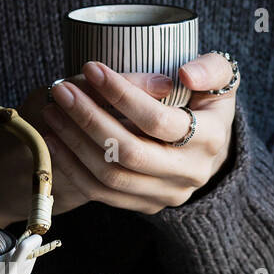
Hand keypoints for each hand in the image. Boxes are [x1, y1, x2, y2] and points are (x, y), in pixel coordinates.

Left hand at [35, 53, 238, 214]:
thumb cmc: (205, 102)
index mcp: (211, 138)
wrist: (205, 146)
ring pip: (111, 176)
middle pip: (129, 152)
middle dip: (89, 119)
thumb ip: (211, 69)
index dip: (122, 95)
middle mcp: (191, 173)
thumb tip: (184, 76)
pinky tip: (53, 140)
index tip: (91, 68)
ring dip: (75, 143)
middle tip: (62, 91)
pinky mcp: (146, 206)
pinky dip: (72, 167)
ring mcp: (168, 194)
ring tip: (52, 112)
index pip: (157, 120)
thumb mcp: (220, 79)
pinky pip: (100, 193)